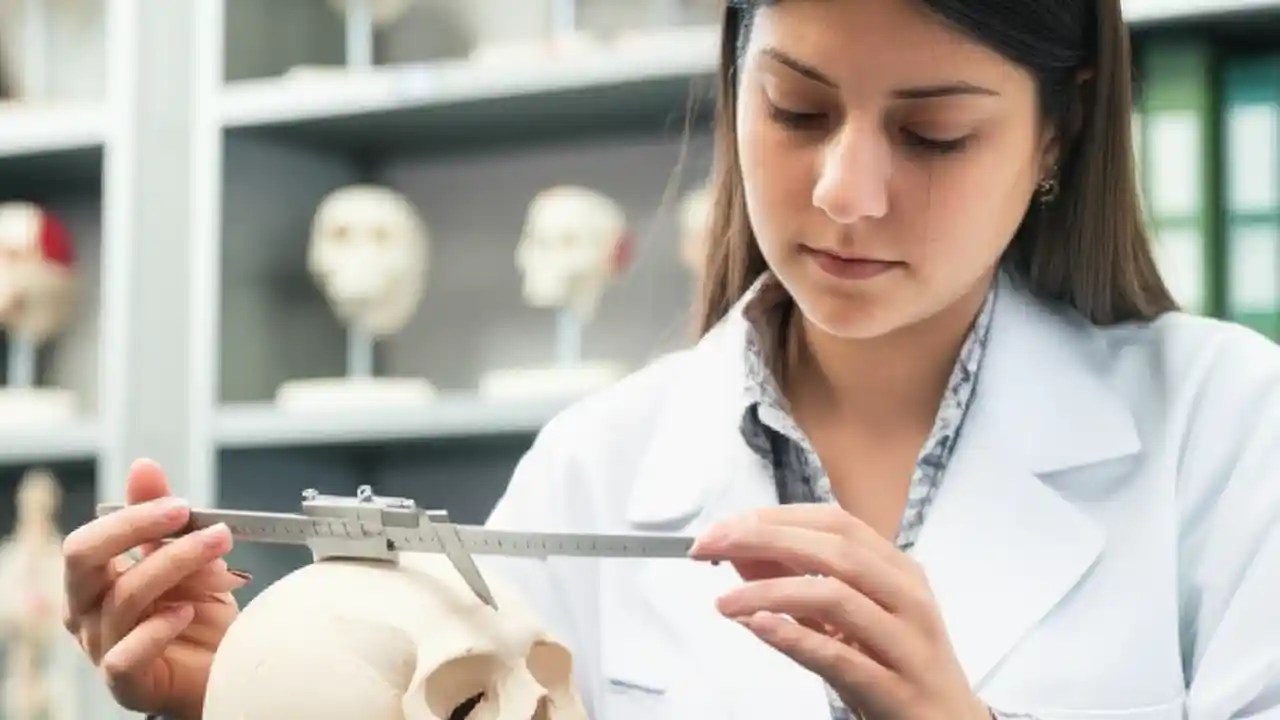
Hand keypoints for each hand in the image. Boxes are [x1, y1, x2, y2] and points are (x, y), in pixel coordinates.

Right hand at [61, 459, 247, 719]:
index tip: (181, 504)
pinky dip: (157, 630)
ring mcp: (103, 649)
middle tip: (189, 516)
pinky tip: (188, 612)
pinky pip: (125, 656)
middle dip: (137, 529)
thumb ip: (162, 518)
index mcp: (94, 581)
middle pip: (84, 561)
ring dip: (177, 565)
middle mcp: (89, 614)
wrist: (225, 667)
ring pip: (123, 598)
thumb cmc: (198, 613)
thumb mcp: (185, 557)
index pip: (88, 542)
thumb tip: (143, 467)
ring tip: (219, 552)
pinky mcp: (128, 683)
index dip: (131, 517)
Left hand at [688, 504, 989, 719]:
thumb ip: (796, 581)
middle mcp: (907, 597)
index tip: (723, 526)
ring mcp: (907, 643)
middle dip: (764, 540)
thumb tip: (740, 549)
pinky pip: (842, 657)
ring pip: (836, 596)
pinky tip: (760, 627)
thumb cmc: (894, 664)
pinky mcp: (897, 690)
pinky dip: (796, 638)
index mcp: (897, 569)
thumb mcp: (846, 617)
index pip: (833, 522)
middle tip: (710, 546)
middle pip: (833, 549)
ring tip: (724, 602)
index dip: (774, 518)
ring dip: (770, 591)